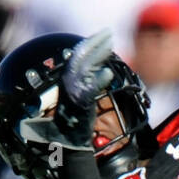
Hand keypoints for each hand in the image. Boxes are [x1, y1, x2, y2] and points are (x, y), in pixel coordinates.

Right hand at [54, 29, 115, 148]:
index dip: (89, 45)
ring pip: (86, 68)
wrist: (67, 146)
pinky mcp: (80, 105)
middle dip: (95, 43)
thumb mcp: (79, 102)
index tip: (100, 35)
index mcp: (67, 83)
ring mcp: (73, 94)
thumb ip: (85, 87)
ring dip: (99, 54)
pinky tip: (108, 73)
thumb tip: (99, 73)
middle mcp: (68, 85)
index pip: (77, 58)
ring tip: (110, 43)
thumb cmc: (73, 127)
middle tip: (108, 32)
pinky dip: (99, 81)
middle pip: (81, 58)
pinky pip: (90, 90)